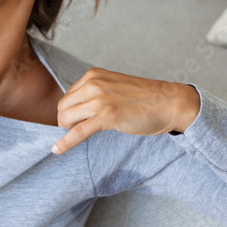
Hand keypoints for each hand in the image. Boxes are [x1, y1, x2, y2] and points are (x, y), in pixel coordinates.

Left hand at [51, 68, 200, 154]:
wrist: (169, 102)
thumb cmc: (143, 98)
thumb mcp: (113, 87)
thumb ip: (94, 93)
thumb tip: (74, 111)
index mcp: (93, 75)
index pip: (67, 96)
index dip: (71, 111)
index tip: (79, 120)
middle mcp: (93, 83)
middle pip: (62, 107)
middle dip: (67, 121)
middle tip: (81, 128)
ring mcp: (99, 99)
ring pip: (65, 119)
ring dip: (68, 130)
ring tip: (83, 133)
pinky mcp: (106, 116)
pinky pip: (77, 131)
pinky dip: (65, 142)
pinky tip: (56, 150)